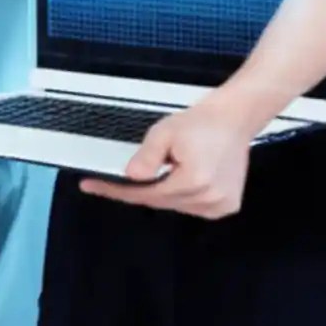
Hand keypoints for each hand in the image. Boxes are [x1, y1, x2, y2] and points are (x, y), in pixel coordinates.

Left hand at [79, 94, 264, 219]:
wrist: (234, 119)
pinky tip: (184, 176)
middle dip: (140, 188)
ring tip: (171, 164)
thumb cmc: (201, 122)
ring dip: (163, 190)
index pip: (145, 194)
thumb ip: (146, 157)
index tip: (91, 186)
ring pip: (173, 205)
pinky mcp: (226, 206)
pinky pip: (190, 206)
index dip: (116, 190)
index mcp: (194, 181)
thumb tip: (131, 177)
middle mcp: (209, 198)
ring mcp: (220, 205)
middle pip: (159, 201)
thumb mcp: (164, 132)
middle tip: (124, 174)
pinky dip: (179, 195)